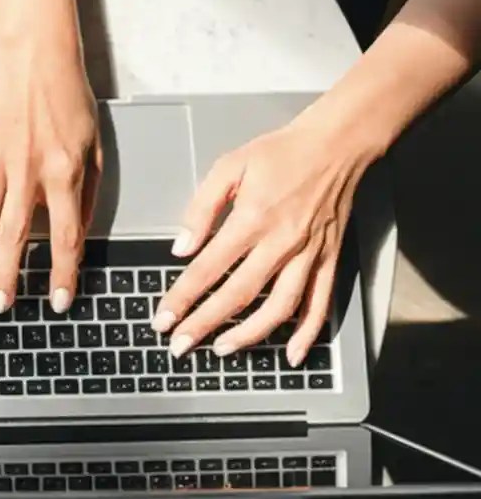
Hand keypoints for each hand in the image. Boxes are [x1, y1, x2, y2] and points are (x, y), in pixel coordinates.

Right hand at [0, 52, 101, 312]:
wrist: (37, 58)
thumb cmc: (70, 101)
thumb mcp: (95, 147)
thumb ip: (89, 193)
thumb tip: (79, 234)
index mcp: (64, 173)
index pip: (64, 236)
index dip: (61, 273)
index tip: (56, 301)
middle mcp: (28, 172)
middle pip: (15, 236)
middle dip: (8, 276)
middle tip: (1, 305)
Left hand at [153, 105, 379, 365]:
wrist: (337, 143)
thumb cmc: (281, 153)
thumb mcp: (229, 166)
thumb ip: (201, 208)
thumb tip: (181, 248)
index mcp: (252, 219)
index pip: (208, 268)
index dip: (182, 298)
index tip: (163, 319)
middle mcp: (281, 242)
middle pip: (238, 295)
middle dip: (205, 325)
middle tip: (180, 346)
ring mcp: (308, 254)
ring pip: (279, 307)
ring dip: (250, 334)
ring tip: (222, 350)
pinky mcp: (329, 259)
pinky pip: (320, 303)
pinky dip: (308, 332)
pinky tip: (294, 355)